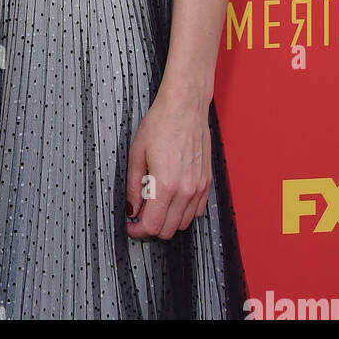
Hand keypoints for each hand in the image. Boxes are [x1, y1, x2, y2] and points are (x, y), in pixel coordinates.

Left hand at [125, 93, 211, 239]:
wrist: (185, 107)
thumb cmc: (161, 124)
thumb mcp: (137, 153)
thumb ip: (133, 186)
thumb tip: (132, 208)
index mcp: (166, 184)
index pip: (153, 225)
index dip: (138, 231)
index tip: (131, 227)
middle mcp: (186, 190)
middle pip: (169, 230)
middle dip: (151, 227)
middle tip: (140, 216)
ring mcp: (199, 187)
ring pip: (184, 223)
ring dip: (168, 221)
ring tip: (155, 205)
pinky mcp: (207, 182)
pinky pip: (197, 211)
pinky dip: (184, 212)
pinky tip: (172, 199)